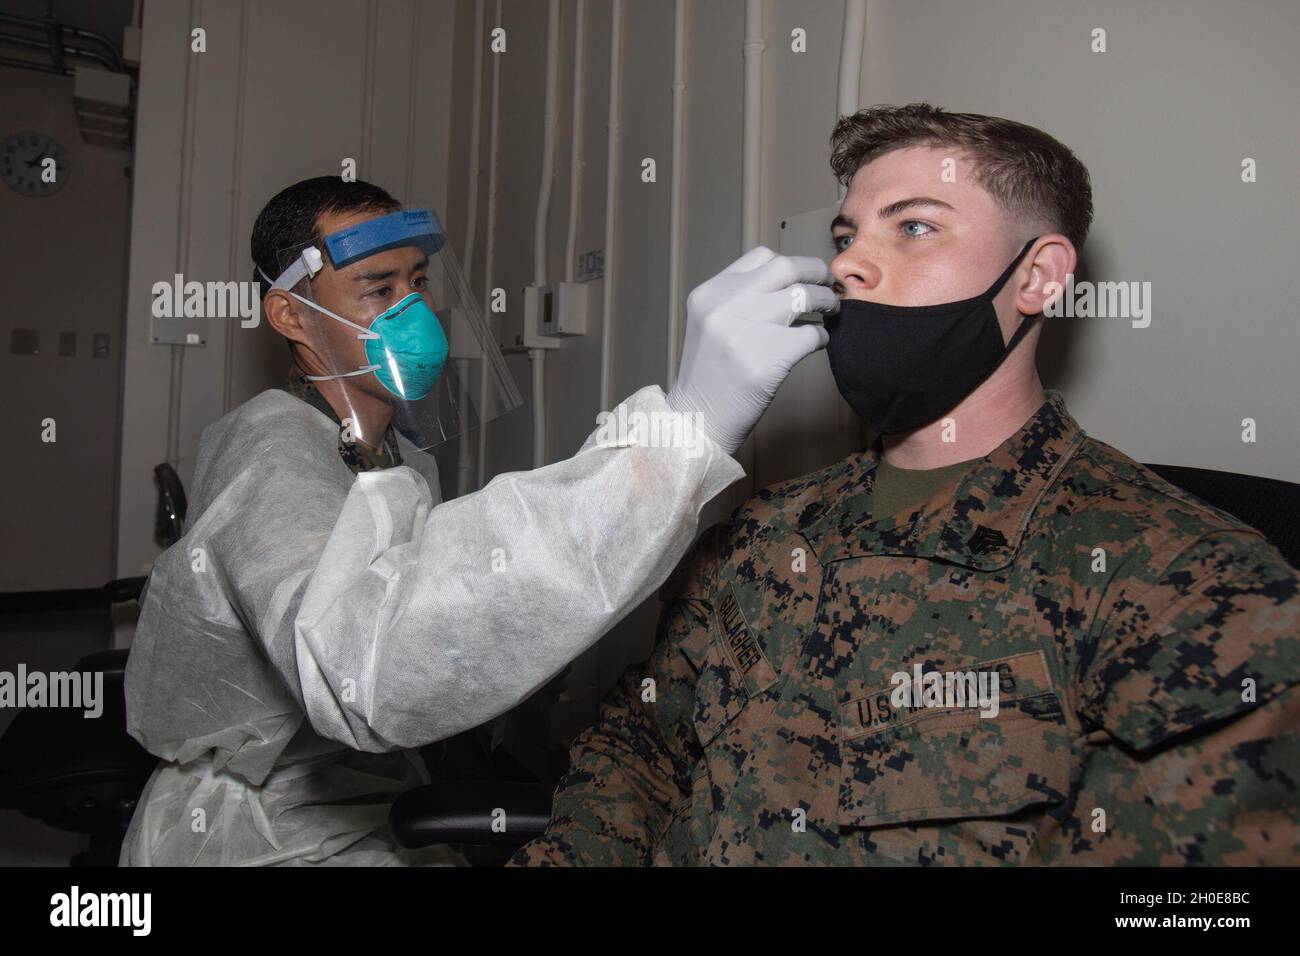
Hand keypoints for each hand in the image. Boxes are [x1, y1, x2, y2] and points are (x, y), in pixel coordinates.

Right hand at [665, 246, 838, 455]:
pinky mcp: (769, 360)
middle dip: (816, 271)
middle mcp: (726, 305)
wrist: (697, 419)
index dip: (787, 263)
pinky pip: (812, 334)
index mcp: (710, 293)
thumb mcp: (710, 325)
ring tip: (830, 310)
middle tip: (828, 283)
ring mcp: (748, 331)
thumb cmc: (709, 376)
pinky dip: (821, 337)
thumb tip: (791, 282)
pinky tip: (815, 343)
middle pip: (787, 267)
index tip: (800, 275)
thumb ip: (738, 300)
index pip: (760, 257)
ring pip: (805, 296)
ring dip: (825, 301)